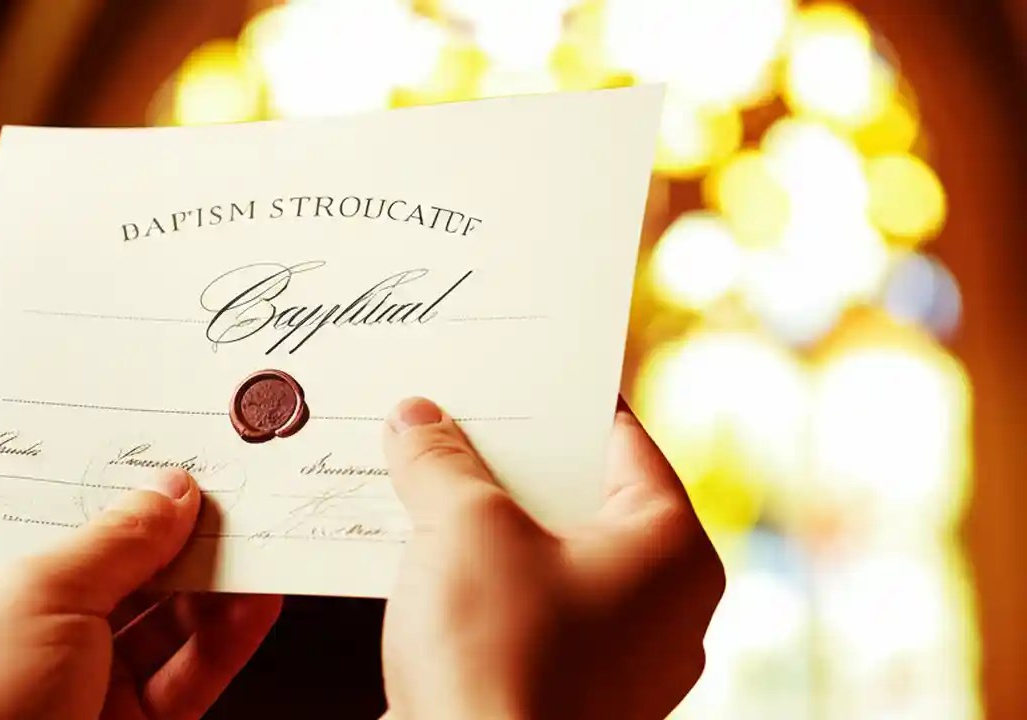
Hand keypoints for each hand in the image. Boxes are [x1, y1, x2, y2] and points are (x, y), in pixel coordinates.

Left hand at [0, 470, 280, 719]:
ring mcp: (81, 690)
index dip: (111, 492)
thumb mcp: (34, 597)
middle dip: (174, 534)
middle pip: (118, 571)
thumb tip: (168, 494)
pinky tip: (258, 600)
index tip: (168, 458)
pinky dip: (228, 637)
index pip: (52, 527)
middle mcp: (26, 642)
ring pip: (163, 622)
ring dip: (212, 581)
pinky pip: (189, 674)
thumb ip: (113, 541)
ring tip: (258, 538)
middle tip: (230, 492)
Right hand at [380, 397, 724, 719]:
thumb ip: (440, 460)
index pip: (621, 439)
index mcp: (671, 551)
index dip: (557, 399)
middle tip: (451, 416)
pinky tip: (424, 554)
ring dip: (485, 519)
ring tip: (424, 476)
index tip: (510, 370)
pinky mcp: (568, 691)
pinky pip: (527, 608)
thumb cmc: (500, 662)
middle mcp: (661, 606)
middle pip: (581, 497)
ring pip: (549, 555)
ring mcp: (616, 656)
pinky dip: (482, 578)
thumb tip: (417, 421)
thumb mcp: (463, 530)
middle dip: (507, 460)